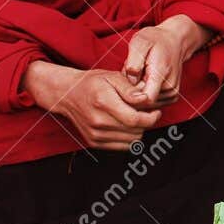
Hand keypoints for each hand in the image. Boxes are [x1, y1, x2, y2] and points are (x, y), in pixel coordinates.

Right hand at [24, 61, 162, 149]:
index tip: (156, 112)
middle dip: (146, 122)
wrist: (67, 95)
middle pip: (135, 131)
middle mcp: (98, 121)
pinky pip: (122, 146)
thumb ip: (130, 89)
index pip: (135, 119)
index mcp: (103, 102)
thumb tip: (146, 99)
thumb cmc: (92, 83)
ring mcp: (95, 134)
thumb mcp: (112, 77)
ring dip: (138, 130)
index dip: (151, 118)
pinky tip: (126, 125)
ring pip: (131, 141)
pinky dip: (129, 138)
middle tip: (146, 112)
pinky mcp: (94, 142)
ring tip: (135, 117)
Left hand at [123, 15, 209, 104]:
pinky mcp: (172, 97)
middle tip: (131, 72)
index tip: (125, 80)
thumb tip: (131, 80)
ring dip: (138, 92)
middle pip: (143, 103)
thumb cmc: (155, 40)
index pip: (144, 100)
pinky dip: (145, 93)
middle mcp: (169, 88)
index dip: (130, 95)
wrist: (174, 41)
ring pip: (146, 104)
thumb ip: (133, 62)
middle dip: (132, 91)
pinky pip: (152, 102)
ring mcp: (172, 94)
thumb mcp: (140, 42)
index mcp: (161, 75)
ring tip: (138, 75)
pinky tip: (144, 80)